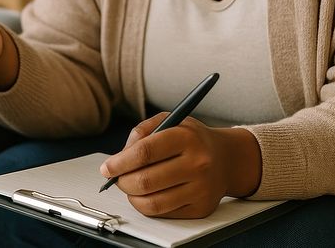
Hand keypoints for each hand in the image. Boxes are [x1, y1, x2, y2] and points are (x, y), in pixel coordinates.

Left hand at [99, 114, 261, 217]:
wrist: (227, 158)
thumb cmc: (192, 138)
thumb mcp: (169, 120)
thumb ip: (141, 132)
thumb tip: (119, 157)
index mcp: (186, 137)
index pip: (145, 153)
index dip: (120, 162)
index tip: (107, 167)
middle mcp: (197, 163)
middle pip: (146, 181)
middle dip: (122, 182)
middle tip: (116, 178)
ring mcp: (201, 189)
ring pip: (153, 202)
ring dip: (133, 197)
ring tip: (130, 186)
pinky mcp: (201, 208)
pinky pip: (165, 213)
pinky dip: (148, 206)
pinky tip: (147, 195)